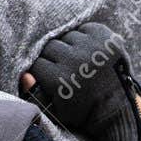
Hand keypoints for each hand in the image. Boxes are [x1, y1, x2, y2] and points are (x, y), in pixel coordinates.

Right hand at [20, 22, 140, 140]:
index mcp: (60, 79)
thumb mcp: (55, 111)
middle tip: (64, 68)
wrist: (117, 107)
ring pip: (67, 36)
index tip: (51, 77)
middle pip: (50, 46)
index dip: (42, 70)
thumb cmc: (81, 111)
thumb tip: (24, 74)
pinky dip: (85, 38)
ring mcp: (93, 47)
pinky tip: (89, 53)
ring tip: (77, 61)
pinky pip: (85, 29)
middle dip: (53, 57)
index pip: (37, 63)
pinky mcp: (106, 37)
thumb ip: (35, 94)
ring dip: (69, 47)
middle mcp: (75, 60)